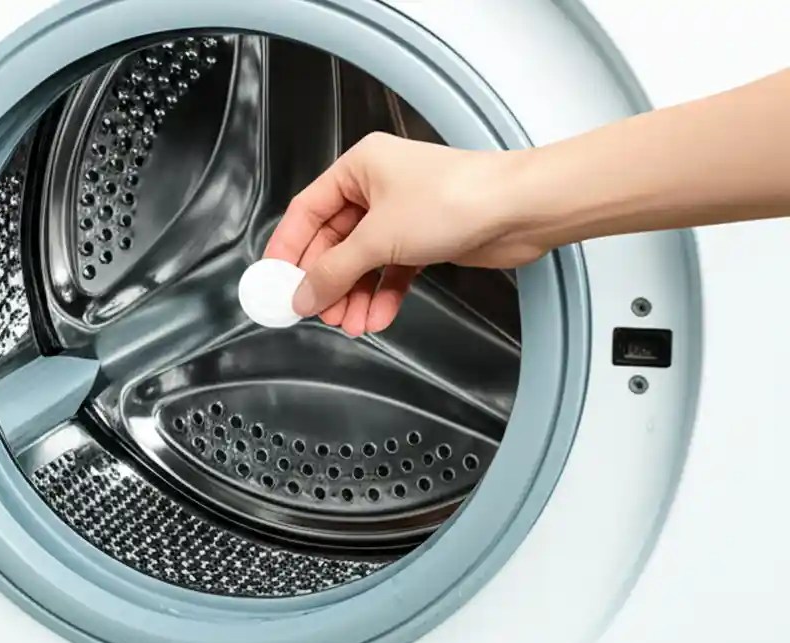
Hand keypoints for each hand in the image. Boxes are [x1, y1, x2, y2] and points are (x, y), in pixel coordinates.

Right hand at [263, 132, 547, 335]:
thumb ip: (334, 271)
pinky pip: (389, 271)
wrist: (520, 209)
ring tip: (350, 323)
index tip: (275, 283)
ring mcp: (401, 214)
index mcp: (359, 167)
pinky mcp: (424, 239)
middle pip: (333, 242)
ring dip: (354, 295)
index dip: (287, 250)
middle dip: (326, 282)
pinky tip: (377, 317)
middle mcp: (377, 187)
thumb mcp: (379, 238)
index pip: (306, 211)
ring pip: (362, 261)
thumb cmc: (457, 197)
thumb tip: (303, 294)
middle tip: (316, 312)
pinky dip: (381, 295)